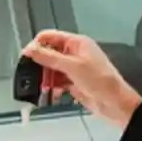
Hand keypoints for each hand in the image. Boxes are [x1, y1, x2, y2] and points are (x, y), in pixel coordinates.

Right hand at [20, 29, 141, 126]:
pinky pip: (57, 82)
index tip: (27, 56)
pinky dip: (52, 87)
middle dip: (40, 64)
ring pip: (52, 69)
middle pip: (49, 54)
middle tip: (32, 74)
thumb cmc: (102, 81)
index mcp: (77, 43)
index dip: (37, 45)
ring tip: (43, 86)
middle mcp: (75, 54)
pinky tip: (52, 93)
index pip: (50, 37)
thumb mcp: (72, 66)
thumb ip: (49, 57)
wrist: (114, 103)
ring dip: (46, 78)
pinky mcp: (74, 82)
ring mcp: (74, 68)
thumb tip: (30, 49)